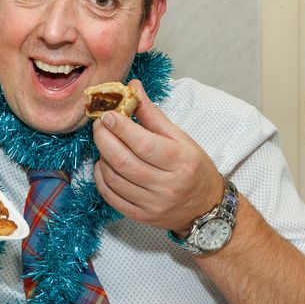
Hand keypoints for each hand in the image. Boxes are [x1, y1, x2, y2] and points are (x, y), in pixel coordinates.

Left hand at [92, 79, 224, 232]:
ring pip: (114, 178)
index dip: (120, 127)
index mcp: (180, 160)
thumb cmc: (192, 166)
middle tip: (99, 125)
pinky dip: (101, 177)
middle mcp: (167, 185)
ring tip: (104, 143)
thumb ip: (152, 114)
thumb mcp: (180, 137)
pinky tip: (104, 164)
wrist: (205, 207)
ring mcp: (153, 204)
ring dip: (102, 156)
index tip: (107, 114)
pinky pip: (111, 196)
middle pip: (124, 161)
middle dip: (104, 139)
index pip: (144, 143)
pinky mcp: (140, 216)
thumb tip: (132, 87)